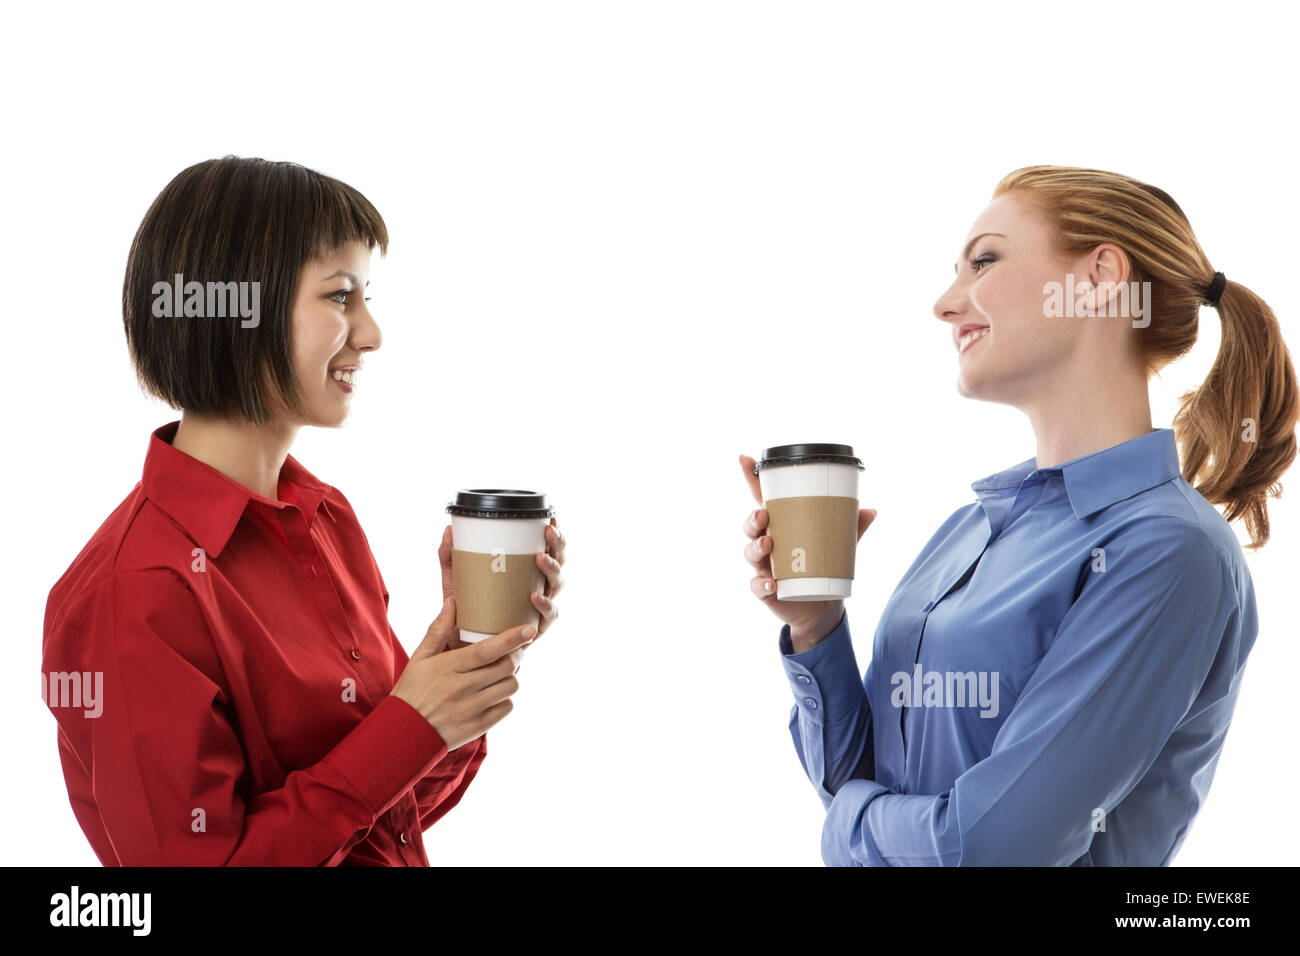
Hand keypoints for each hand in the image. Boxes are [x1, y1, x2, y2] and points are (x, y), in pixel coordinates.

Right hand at [389, 596, 533, 749]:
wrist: (403, 733)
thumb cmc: (412, 690)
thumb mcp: (419, 658)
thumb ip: (438, 630)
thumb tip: (452, 601)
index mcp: (448, 667)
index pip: (487, 650)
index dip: (511, 639)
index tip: (529, 629)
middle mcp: (462, 688)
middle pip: (505, 667)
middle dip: (516, 655)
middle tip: (515, 651)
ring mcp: (471, 709)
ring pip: (510, 687)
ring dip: (510, 677)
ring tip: (500, 674)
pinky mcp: (477, 727)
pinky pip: (506, 708)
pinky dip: (505, 699)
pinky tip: (493, 695)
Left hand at [436, 519, 565, 660]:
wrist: (463, 646)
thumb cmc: (466, 609)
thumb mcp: (456, 580)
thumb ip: (450, 556)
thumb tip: (450, 530)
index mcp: (525, 572)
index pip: (547, 549)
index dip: (554, 535)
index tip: (551, 519)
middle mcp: (538, 587)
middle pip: (559, 563)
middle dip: (558, 546)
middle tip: (548, 533)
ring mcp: (539, 608)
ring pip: (557, 586)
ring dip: (552, 570)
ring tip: (539, 559)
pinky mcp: (536, 629)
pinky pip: (548, 616)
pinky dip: (544, 605)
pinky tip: (534, 597)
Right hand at [738, 453, 876, 652]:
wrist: (820, 607)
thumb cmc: (822, 566)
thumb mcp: (838, 544)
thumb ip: (852, 527)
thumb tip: (871, 510)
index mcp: (781, 526)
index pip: (762, 499)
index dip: (751, 479)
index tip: (744, 458)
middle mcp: (767, 543)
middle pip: (751, 525)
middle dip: (752, 518)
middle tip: (762, 515)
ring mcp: (763, 567)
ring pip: (750, 553)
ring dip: (754, 547)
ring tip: (766, 544)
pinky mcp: (765, 590)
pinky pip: (757, 586)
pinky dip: (762, 585)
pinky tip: (771, 584)